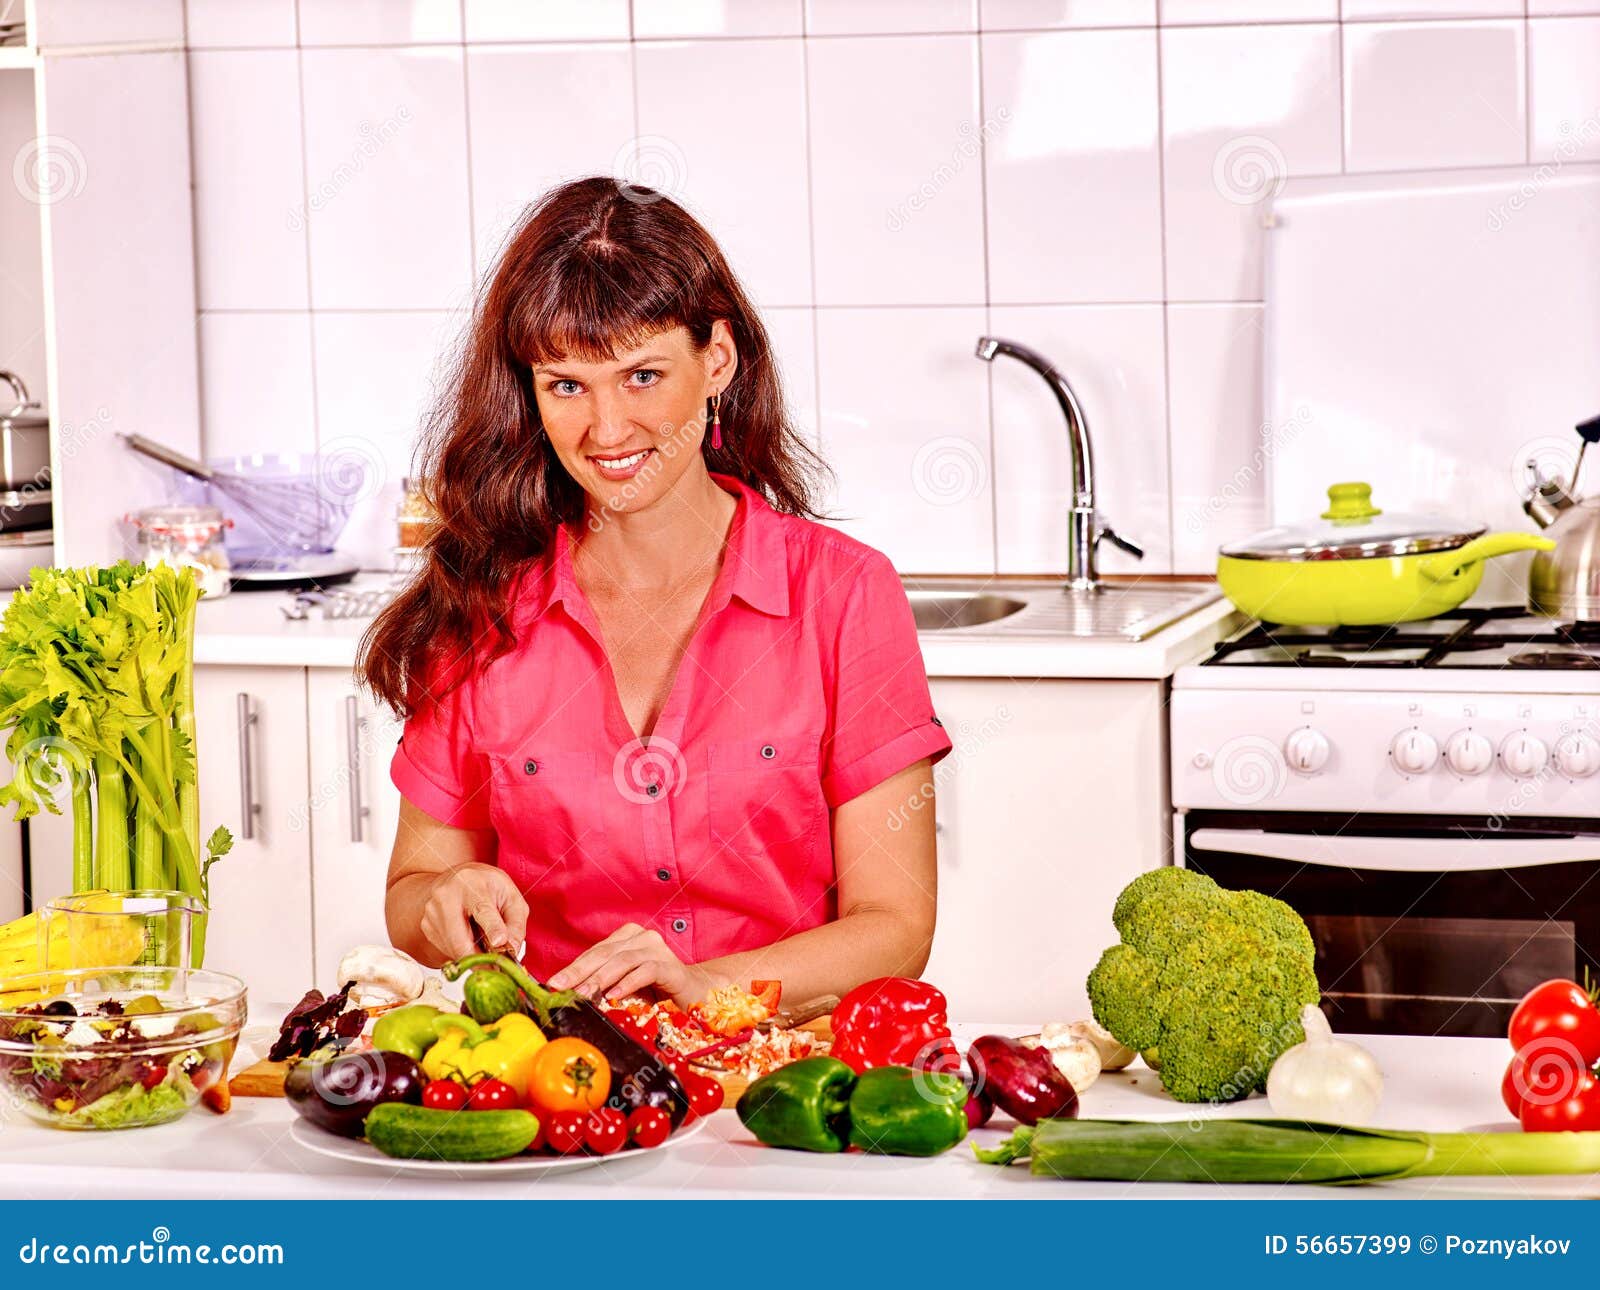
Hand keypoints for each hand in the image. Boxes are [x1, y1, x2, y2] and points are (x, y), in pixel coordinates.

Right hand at [419, 863, 528, 961]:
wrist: (457, 879)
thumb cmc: (487, 887)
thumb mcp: (510, 896)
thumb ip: (516, 923)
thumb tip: (512, 950)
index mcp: (472, 884)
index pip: (482, 909)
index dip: (492, 928)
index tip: (500, 942)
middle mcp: (446, 897)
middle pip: (460, 939)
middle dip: (481, 958)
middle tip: (497, 967)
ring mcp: (432, 913)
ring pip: (455, 950)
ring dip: (474, 956)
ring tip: (486, 947)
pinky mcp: (427, 927)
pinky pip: (448, 951)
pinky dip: (462, 952)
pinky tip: (470, 939)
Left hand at [548, 923, 713, 1006]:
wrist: (696, 995)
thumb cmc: (656, 991)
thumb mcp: (624, 985)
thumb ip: (602, 983)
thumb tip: (569, 993)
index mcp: (627, 937)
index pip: (594, 952)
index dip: (572, 967)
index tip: (552, 984)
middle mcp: (642, 937)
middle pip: (604, 954)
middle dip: (578, 972)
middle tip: (559, 987)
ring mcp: (657, 949)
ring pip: (622, 961)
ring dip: (599, 979)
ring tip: (583, 994)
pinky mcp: (670, 965)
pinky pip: (645, 971)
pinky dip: (628, 983)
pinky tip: (614, 995)